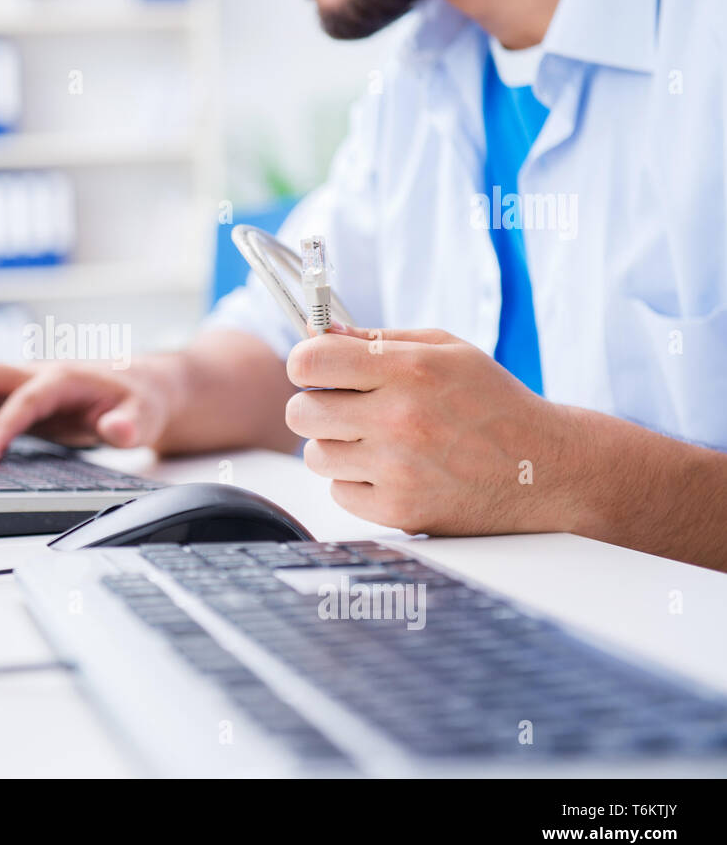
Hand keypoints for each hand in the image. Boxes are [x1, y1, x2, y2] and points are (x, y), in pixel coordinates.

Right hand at [0, 362, 172, 461]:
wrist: (138, 387)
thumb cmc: (137, 400)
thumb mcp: (143, 415)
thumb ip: (129, 425)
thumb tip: (117, 431)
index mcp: (62, 378)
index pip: (25, 399)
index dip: (4, 426)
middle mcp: (33, 376)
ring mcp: (19, 388)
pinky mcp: (13, 401)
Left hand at [284, 325, 576, 535]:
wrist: (545, 470)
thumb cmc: (493, 403)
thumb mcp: (447, 350)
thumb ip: (379, 339)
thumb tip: (320, 333)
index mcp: (410, 370)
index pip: (309, 361)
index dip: (305, 363)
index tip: (317, 370)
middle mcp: (400, 419)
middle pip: (300, 413)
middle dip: (316, 407)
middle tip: (345, 408)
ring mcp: (397, 470)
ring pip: (315, 456)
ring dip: (336, 447)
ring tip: (376, 441)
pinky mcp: (399, 511)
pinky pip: (338, 493)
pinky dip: (357, 483)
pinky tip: (391, 471)